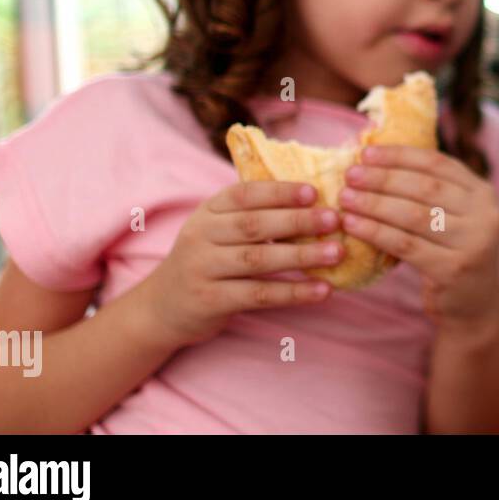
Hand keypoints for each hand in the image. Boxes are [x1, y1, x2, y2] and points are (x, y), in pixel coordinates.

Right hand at [133, 181, 340, 349]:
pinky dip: (293, 292)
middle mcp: (201, 235)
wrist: (162, 307)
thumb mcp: (218, 230)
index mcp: (208, 211)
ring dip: (302, 256)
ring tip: (336, 253)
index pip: (245, 194)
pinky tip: (322, 290)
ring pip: (258, 259)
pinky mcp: (210, 300)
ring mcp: (203, 268)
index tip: (314, 192)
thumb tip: (315, 204)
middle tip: (335, 220)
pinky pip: (258, 295)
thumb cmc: (208, 261)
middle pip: (255, 225)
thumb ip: (253, 216)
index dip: (280, 192)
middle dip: (298, 221)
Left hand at [339, 146, 498, 331]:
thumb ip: (428, 191)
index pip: (437, 164)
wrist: (472, 305)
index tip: (366, 152)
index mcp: (483, 193)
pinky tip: (352, 225)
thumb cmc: (450, 252)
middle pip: (424, 187)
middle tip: (350, 174)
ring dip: (374, 204)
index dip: (399, 156)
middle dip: (383, 178)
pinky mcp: (453, 269)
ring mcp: (472, 243)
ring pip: (413, 215)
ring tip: (345, 198)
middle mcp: (485, 215)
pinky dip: (375, 232)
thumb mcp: (451, 217)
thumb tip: (373, 157)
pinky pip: (405, 244)